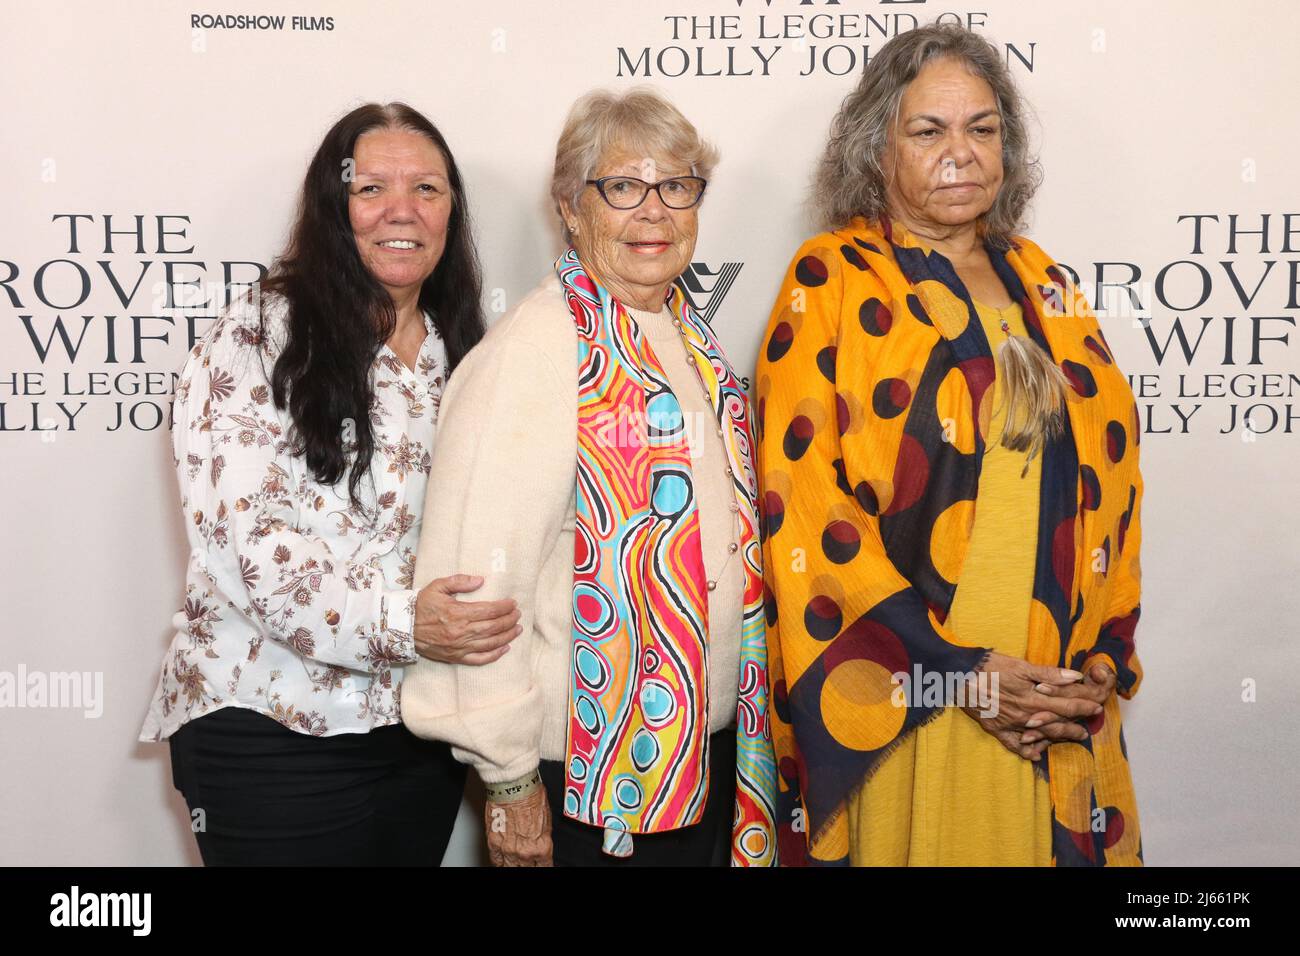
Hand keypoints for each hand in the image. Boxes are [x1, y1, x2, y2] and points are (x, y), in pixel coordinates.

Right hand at [413, 574, 520, 664]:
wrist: (403, 628)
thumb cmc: (421, 605)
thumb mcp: (438, 586)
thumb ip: (459, 581)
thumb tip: (480, 580)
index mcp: (458, 613)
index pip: (489, 611)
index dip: (504, 607)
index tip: (513, 603)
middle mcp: (461, 632)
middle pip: (493, 627)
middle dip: (509, 620)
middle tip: (518, 614)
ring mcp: (459, 647)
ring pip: (490, 643)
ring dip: (507, 636)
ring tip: (517, 629)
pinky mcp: (455, 658)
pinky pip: (479, 659)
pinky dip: (494, 655)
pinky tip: (505, 648)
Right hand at [485, 788, 552, 866]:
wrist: (514, 786)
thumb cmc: (531, 795)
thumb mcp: (547, 818)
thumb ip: (543, 835)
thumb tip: (541, 839)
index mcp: (541, 846)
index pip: (545, 866)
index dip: (544, 865)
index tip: (542, 863)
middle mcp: (524, 852)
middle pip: (527, 868)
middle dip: (529, 865)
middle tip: (529, 861)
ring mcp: (508, 849)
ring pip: (511, 867)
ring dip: (515, 865)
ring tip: (516, 862)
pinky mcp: (493, 843)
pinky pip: (496, 861)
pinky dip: (500, 862)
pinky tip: (503, 861)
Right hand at [960, 652, 1104, 761]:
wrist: (957, 676)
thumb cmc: (989, 667)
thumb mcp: (1020, 666)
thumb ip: (1048, 674)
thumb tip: (1075, 678)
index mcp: (1033, 699)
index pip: (1066, 706)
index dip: (1084, 707)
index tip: (1097, 708)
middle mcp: (1025, 716)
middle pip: (1056, 725)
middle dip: (1073, 728)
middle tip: (1086, 732)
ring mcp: (1011, 725)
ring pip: (1039, 736)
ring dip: (1055, 739)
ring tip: (1067, 740)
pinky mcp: (996, 729)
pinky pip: (1014, 745)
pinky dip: (1026, 750)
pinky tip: (1034, 754)